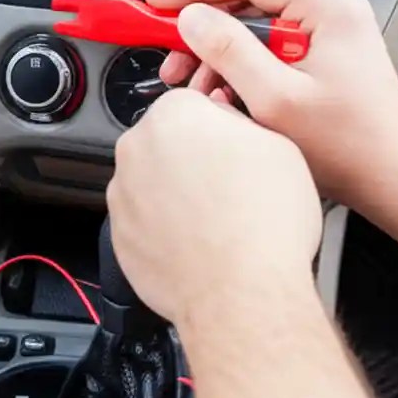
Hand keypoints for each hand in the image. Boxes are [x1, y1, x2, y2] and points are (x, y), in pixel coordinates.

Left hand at [107, 88, 322, 325]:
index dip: (219, 126)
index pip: (191, 103)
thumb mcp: (279, 145)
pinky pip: (144, 222)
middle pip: (166, 142)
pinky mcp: (119, 236)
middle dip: (193, 158)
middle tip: (230, 185)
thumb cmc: (264, 224)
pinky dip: (164, 229)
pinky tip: (198, 243)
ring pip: (152, 182)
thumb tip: (226, 121)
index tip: (234, 146)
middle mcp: (138, 149)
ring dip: (176, 194)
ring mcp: (123, 194)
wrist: (241, 294)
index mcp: (175, 115)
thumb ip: (240, 122)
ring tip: (218, 219)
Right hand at [145, 0, 397, 210]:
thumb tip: (192, 19)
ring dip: (218, 57)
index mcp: (328, 8)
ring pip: (253, 29)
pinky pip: (268, 52)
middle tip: (172, 59)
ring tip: (197, 90)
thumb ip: (231, 51)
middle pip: (248, 1)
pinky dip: (239, 71)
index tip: (159, 4)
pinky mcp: (320, 59)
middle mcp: (330, 13)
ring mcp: (326, 36)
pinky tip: (224, 99)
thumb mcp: (278, 99)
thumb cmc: (352, 147)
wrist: (392, 180)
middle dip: (203, 31)